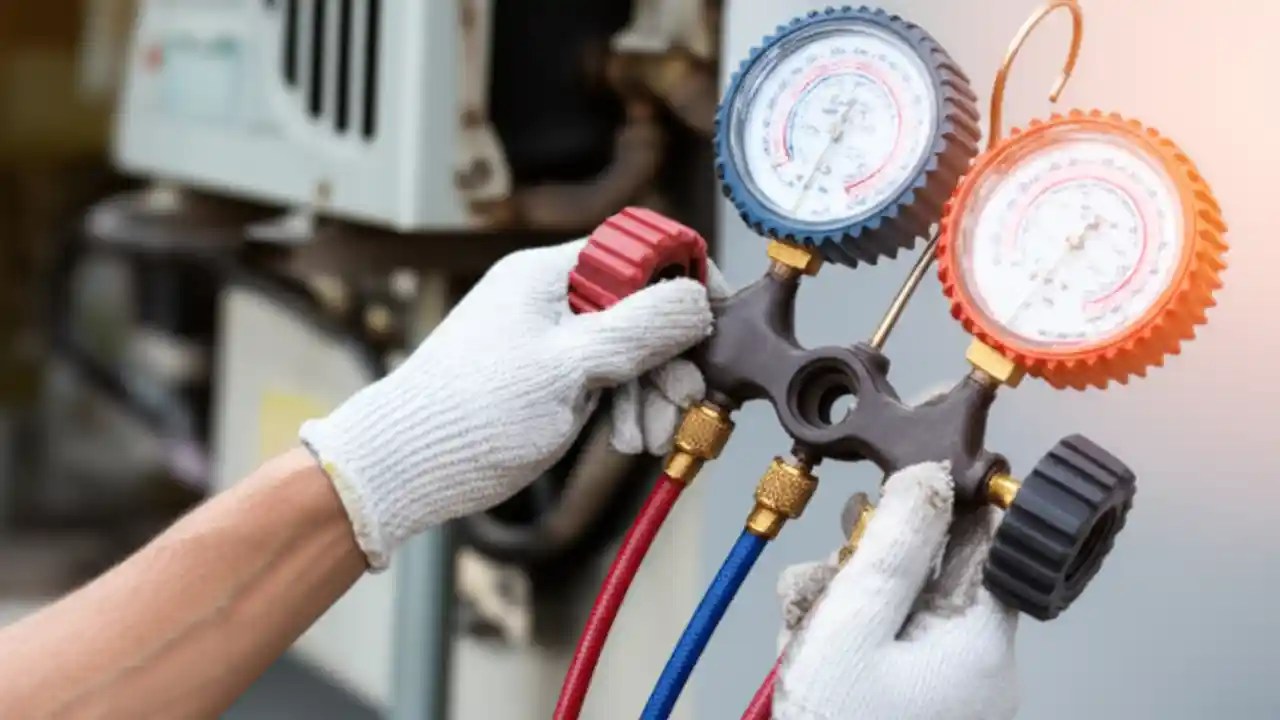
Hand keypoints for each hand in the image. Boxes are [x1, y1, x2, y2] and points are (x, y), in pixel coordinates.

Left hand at [300, 238, 717, 568]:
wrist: (406, 467)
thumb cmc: (472, 412)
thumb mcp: (570, 367)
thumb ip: (640, 328)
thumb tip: (697, 299)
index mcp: (549, 273)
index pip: (636, 249)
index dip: (682, 278)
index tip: (713, 319)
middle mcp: (551, 298)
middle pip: (640, 307)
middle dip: (669, 356)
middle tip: (685, 398)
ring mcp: (549, 340)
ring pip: (627, 350)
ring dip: (649, 392)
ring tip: (648, 438)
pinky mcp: (547, 378)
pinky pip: (605, 379)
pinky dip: (623, 407)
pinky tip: (627, 440)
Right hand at [774, 463, 1018, 719]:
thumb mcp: (855, 625)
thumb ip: (890, 548)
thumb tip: (932, 474)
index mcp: (980, 636)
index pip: (982, 537)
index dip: (936, 504)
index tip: (889, 491)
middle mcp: (976, 661)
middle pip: (927, 572)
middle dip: (863, 563)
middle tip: (824, 581)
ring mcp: (946, 688)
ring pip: (896, 609)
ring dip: (841, 603)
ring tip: (802, 631)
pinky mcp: (916, 705)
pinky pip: (885, 649)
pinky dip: (843, 641)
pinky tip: (807, 653)